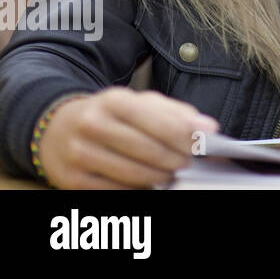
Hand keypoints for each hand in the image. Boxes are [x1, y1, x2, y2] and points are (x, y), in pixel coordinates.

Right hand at [37, 87, 218, 188]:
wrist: (58, 128)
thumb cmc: (109, 114)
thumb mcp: (138, 102)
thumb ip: (176, 112)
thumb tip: (208, 127)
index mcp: (114, 100)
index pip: (158, 121)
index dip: (185, 136)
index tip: (203, 142)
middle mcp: (93, 124)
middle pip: (149, 150)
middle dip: (176, 159)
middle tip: (187, 162)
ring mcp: (80, 153)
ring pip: (134, 174)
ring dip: (160, 177)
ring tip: (170, 173)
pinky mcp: (73, 179)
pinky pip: (117, 190)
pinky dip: (138, 189)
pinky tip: (147, 182)